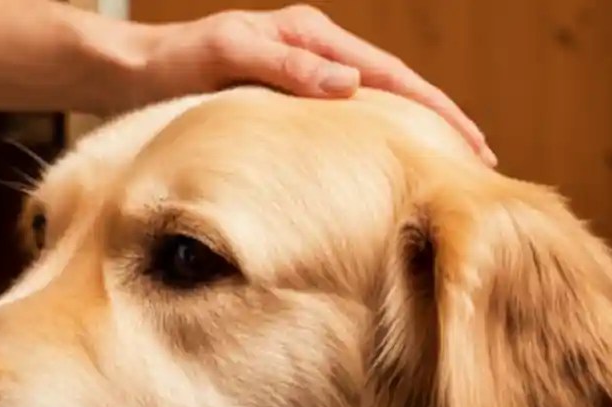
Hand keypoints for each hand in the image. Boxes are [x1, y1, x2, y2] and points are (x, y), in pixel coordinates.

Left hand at [124, 5, 494, 165]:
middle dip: (439, 122)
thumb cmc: (172, 63)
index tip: (469, 142)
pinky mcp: (288, 97)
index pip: (389, 73)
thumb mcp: (225, 55)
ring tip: (447, 167)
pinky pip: (345, 118)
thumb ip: (285, 66)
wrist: (131, 72)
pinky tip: (386, 165)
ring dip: (411, 132)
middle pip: (394, 86)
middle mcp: (314, 50)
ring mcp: (303, 73)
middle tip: (480, 162)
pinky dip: (374, 137)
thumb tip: (350, 84)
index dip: (432, 108)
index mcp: (310, 35)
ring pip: (374, 104)